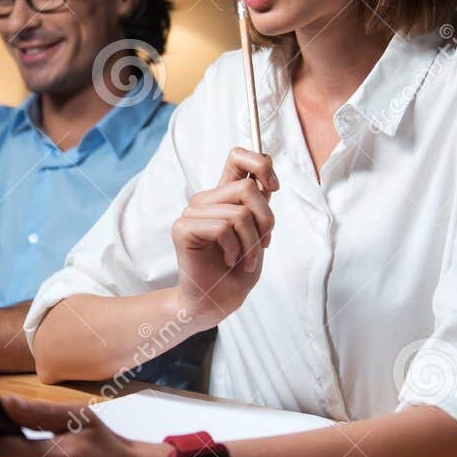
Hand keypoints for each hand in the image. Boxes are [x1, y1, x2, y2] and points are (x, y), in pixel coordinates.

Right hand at [171, 147, 276, 328]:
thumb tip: (267, 180)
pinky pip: (222, 228)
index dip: (260, 163)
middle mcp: (206, 199)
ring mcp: (192, 213)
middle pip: (247, 188)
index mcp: (224, 196)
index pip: (238, 156)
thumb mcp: (258, 232)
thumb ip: (259, 205)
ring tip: (244, 259)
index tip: (273, 187)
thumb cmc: (237, 269)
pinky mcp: (183, 229)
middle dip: (265, 221)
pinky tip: (228, 260)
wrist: (218, 300)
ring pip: (238, 213)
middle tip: (263, 244)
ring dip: (251, 242)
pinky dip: (234, 249)